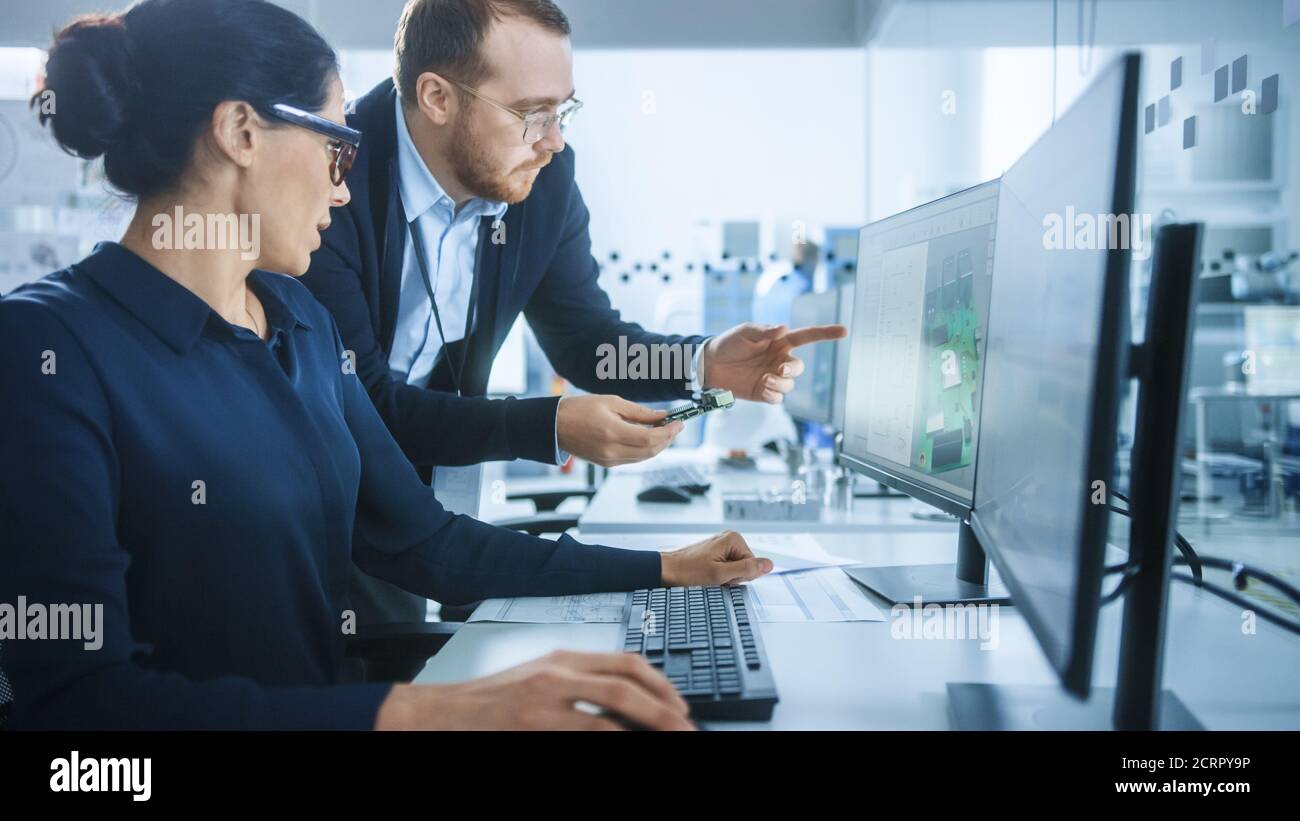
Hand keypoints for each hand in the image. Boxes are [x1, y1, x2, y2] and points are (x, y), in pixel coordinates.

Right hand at [373, 650, 694, 729]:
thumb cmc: (488, 703)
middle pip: (627, 683)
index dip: (661, 684)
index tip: (680, 706)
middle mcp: (557, 673)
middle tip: (686, 728)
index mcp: (563, 658)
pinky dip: (612, 742)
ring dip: (648, 726)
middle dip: (664, 708)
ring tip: (670, 739)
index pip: (625, 661)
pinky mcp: (532, 725)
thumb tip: (625, 706)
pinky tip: (624, 747)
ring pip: (612, 712)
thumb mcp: (538, 681)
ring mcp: (544, 700)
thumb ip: (578, 686)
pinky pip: (588, 735)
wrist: (439, 715)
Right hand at [556, 394, 683, 466]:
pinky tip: (648, 437)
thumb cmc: (579, 409)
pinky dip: (645, 450)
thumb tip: (662, 416)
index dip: (668, 432)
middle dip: (667, 439)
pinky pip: (633, 459)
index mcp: (612, 433)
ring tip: (664, 430)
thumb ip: (639, 412)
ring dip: (658, 445)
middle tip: (676, 425)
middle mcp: (612, 451)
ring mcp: (609, 460)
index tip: (679, 422)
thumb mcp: (611, 402)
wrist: (554, 426)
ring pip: (644, 457)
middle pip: (650, 451)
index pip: (650, 438)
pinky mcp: (607, 464)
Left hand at [659, 530, 773, 586]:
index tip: (720, 576)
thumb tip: (770, 565)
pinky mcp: (716, 553)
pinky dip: (718, 576)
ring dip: (724, 578)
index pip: (752, 566)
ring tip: (707, 576)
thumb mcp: (721, 575)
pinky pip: (726, 569)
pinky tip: (705, 575)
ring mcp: (722, 546)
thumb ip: (747, 569)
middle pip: (745, 567)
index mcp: (734, 539)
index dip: (738, 577)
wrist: (665, 571)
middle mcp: (729, 538)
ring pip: (736, 570)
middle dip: (731, 577)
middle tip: (713, 577)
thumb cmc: (688, 573)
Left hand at [700, 322, 847, 403]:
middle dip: (793, 369)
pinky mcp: (763, 392)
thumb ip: (765, 331)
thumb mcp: (745, 332)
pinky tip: (762, 388)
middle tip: (780, 368)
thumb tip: (784, 328)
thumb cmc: (728, 344)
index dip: (826, 334)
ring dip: (780, 383)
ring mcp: (772, 377)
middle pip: (799, 367)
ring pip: (789, 384)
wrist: (709, 365)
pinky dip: (773, 395)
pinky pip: (777, 398)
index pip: (807, 337)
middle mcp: (779, 359)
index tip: (844, 331)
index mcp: (779, 342)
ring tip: (764, 379)